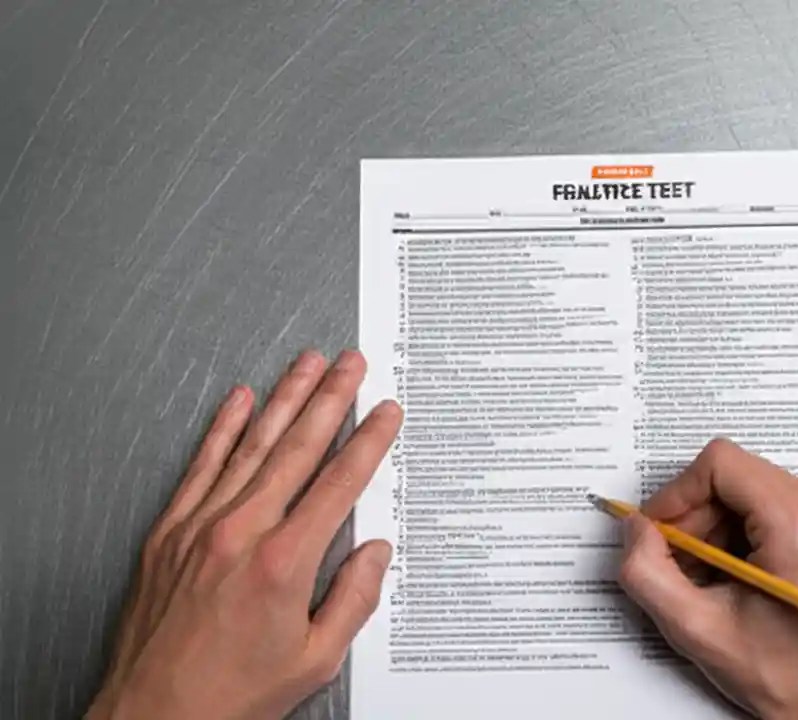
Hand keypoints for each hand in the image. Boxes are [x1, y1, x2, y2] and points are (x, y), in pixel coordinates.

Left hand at [87, 350, 402, 719]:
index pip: (339, 483)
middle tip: (351, 364)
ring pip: (251, 446)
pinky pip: (202, 467)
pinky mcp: (168, 533)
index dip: (368, 442)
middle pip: (297, 448)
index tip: (386, 412)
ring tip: (307, 364)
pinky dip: (222, 430)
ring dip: (284, 399)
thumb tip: (376, 552)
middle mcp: (241, 533)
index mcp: (284, 562)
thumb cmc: (230, 696)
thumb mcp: (315, 660)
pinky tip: (238, 401)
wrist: (153, 717)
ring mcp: (200, 527)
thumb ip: (353, 599)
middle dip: (331, 399)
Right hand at [617, 439, 797, 719]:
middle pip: (733, 474)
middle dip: (694, 516)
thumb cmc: (784, 674)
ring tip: (707, 578)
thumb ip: (647, 572)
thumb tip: (634, 527)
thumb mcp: (696, 629)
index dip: (677, 494)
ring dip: (713, 526)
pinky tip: (731, 575)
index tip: (659, 531)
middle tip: (680, 566)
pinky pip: (768, 502)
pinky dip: (737, 532)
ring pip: (747, 487)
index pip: (720, 464)